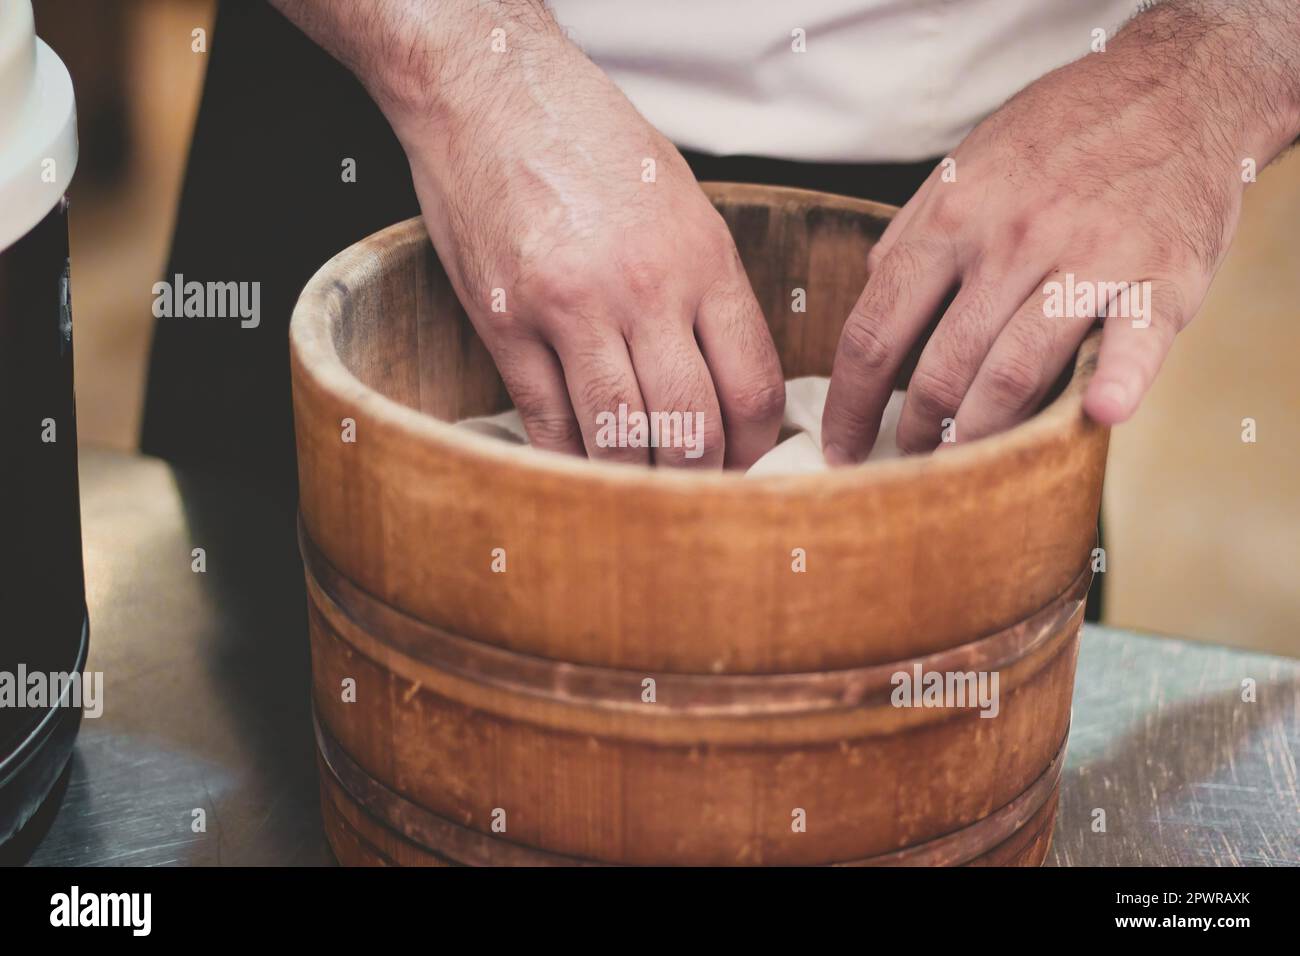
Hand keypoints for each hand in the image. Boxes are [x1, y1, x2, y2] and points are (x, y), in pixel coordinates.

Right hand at [373, 9, 782, 467]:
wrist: (489, 88)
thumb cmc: (589, 139)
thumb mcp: (681, 201)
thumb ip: (708, 288)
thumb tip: (727, 376)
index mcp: (701, 257)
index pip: (752, 383)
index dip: (757, 443)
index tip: (748, 462)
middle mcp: (643, 289)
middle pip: (691, 426)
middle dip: (700, 477)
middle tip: (696, 495)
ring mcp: (569, 309)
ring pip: (618, 438)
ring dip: (633, 482)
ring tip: (639, 495)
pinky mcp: (504, 323)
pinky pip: (546, 420)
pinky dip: (566, 459)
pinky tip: (579, 470)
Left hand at [821, 0, 1299, 462]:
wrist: (1178, 87)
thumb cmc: (1059, 135)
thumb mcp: (965, 163)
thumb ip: (914, 232)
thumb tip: (869, 292)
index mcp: (951, 217)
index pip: (875, 331)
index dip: (850, 403)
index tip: (840, 446)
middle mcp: (1011, 240)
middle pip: (939, 367)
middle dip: (913, 430)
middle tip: (907, 461)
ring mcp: (1087, 258)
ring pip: (1014, 370)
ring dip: (980, 433)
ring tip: (962, 464)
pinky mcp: (1159, 276)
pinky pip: (1132, 340)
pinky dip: (1117, 381)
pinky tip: (1098, 414)